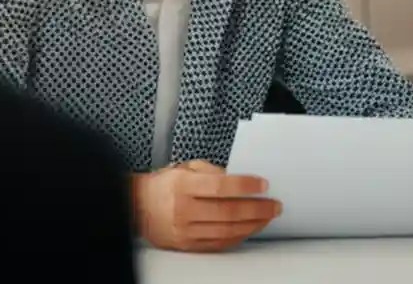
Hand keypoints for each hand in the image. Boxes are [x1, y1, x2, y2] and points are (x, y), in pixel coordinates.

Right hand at [133, 160, 281, 251]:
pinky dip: (238, 236)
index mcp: (182, 186)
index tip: (263, 185)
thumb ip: (212, 171)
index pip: (219, 187)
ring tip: (267, 217)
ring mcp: (185, 231)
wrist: (138, 206)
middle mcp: (183, 210)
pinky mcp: (187, 245)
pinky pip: (218, 243)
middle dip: (257, 209)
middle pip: (227, 212)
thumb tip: (240, 179)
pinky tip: (250, 229)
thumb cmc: (164, 185)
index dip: (245, 186)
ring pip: (226, 230)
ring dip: (252, 224)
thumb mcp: (185, 168)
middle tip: (274, 205)